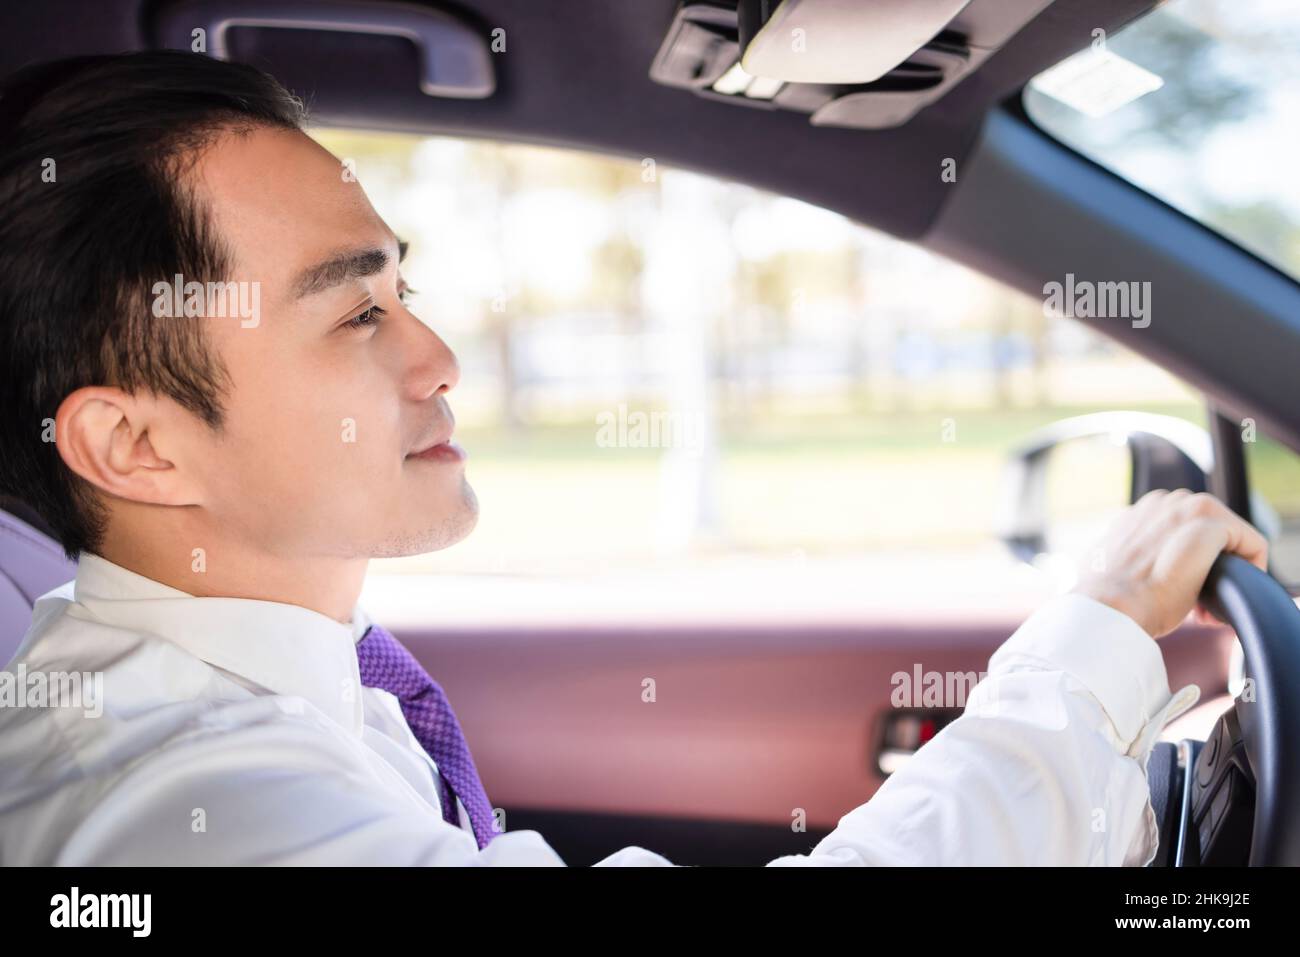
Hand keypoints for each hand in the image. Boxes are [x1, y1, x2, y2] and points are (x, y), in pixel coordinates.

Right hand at [1072, 489, 1268, 638]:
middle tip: (1194, 604)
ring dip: (1228, 570)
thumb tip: (1127, 560)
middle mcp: (1166, 501)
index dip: (1187, 563)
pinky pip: (1253, 545)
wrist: (1110, 608)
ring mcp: (1189, 508)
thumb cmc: (1107, 596)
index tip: (1177, 592)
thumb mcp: (1108, 562)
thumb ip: (1125, 550)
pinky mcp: (1212, 524)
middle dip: (1211, 567)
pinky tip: (1225, 596)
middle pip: (1214, 533)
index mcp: (1142, 510)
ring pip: (1234, 538)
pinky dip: (1250, 572)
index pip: (1186, 530)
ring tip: (1205, 605)